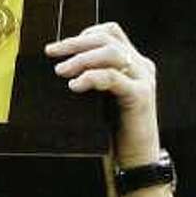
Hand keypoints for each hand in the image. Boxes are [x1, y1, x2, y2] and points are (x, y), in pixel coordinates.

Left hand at [46, 22, 160, 166]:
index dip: (84, 34)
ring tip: (61, 71)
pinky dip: (92, 77)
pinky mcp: (141, 97)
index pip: (110, 33)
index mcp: (133, 64)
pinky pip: (114, 78)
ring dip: (82, 58)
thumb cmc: (115, 136)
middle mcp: (141, 67)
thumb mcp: (100, 102)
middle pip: (107, 38)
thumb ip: (92, 81)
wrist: (135, 163)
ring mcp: (143, 80)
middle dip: (76, 43)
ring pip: (111, 53)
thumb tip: (61, 68)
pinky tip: (76, 85)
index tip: (59, 48)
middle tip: (52, 52)